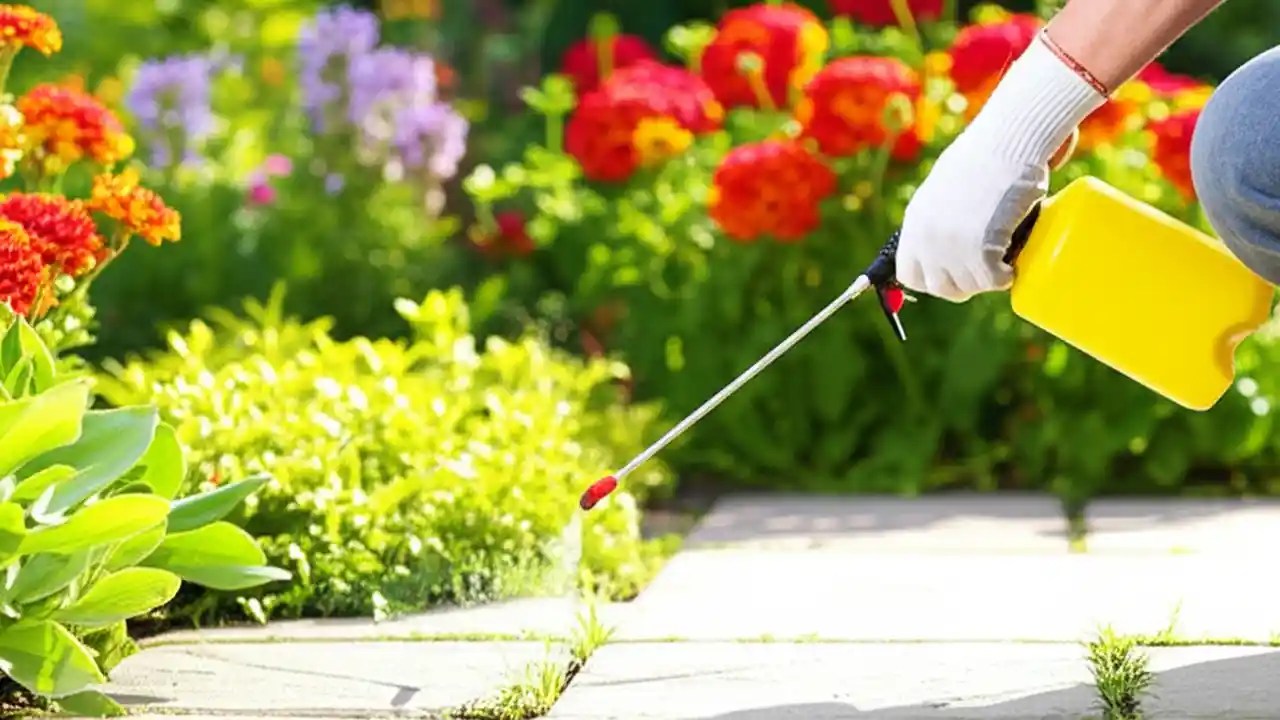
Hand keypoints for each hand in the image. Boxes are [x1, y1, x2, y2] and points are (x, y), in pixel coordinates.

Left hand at [894, 32, 1103, 302]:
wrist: (1008, 138)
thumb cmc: (988, 155)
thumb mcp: (948, 188)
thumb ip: (941, 217)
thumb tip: (951, 244)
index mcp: (916, 221)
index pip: (910, 274)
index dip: (934, 279)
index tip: (956, 274)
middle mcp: (926, 236)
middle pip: (940, 287)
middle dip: (965, 283)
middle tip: (987, 268)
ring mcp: (950, 245)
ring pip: (968, 286)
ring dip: (988, 278)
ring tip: (1003, 255)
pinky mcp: (978, 249)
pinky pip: (991, 281)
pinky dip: (1005, 277)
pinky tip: (1012, 265)